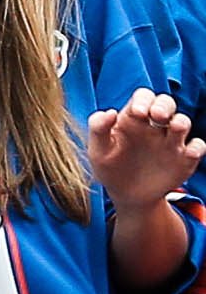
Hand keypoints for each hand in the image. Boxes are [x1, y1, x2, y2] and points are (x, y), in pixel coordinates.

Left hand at [88, 89, 202, 208]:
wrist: (126, 195)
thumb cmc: (110, 168)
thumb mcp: (98, 151)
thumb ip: (98, 129)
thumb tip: (110, 112)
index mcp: (133, 119)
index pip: (143, 97)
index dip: (143, 99)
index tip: (137, 112)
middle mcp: (155, 126)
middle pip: (166, 103)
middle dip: (164, 105)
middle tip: (157, 115)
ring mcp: (171, 141)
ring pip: (183, 121)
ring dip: (181, 122)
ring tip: (174, 128)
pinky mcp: (184, 158)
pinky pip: (197, 147)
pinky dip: (195, 147)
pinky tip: (187, 152)